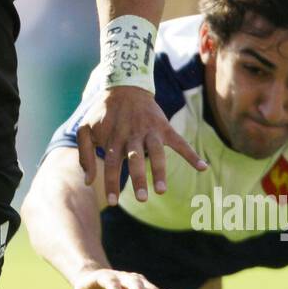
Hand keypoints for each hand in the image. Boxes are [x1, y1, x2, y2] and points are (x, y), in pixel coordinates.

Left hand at [76, 86, 206, 205]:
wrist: (124, 87)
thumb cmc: (103, 113)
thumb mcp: (86, 129)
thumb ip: (84, 155)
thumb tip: (88, 182)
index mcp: (113, 138)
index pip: (112, 163)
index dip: (112, 182)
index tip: (112, 201)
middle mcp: (132, 135)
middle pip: (135, 159)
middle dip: (138, 178)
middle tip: (142, 198)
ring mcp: (150, 131)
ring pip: (157, 152)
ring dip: (160, 170)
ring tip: (162, 190)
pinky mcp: (164, 127)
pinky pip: (180, 141)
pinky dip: (191, 154)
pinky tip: (202, 167)